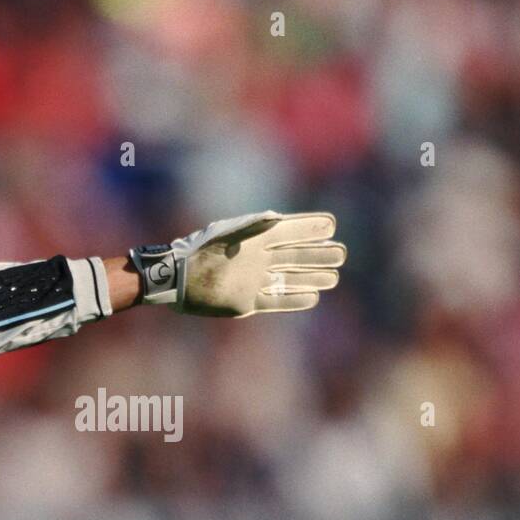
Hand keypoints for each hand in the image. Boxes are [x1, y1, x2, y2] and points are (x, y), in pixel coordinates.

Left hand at [129, 211, 346, 316]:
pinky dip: (294, 299)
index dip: (310, 227)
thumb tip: (276, 217)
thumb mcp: (225, 233)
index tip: (331, 224)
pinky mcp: (247, 302)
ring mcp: (255, 280)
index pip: (290, 230)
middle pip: (295, 255)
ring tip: (333, 277)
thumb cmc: (200, 250)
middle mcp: (259, 259)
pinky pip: (277, 301)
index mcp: (255, 238)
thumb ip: (251, 225)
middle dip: (319, 254)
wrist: (178, 279)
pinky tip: (312, 298)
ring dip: (312, 277)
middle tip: (341, 254)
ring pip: (290, 278)